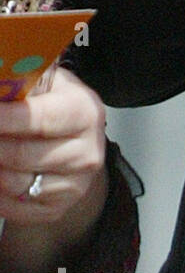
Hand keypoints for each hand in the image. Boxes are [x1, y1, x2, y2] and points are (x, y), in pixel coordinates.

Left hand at [0, 66, 106, 234]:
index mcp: (85, 111)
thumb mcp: (48, 86)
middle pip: (20, 154)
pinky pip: (12, 206)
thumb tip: (5, 63)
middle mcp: (87, 151)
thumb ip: (26, 79)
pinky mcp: (58, 209)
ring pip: (13, 182)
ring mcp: (75, 184)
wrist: (77, 150)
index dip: (4, 117)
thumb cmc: (56, 110)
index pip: (40, 118)